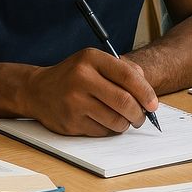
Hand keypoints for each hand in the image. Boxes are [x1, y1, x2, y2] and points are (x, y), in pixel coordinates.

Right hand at [24, 48, 157, 136]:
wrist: (37, 90)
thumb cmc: (74, 75)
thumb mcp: (95, 62)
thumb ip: (124, 71)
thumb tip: (148, 94)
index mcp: (91, 59)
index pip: (128, 76)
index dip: (146, 92)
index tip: (154, 104)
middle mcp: (81, 78)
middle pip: (124, 102)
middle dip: (139, 114)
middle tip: (142, 117)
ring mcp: (74, 102)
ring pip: (115, 121)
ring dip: (125, 124)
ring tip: (123, 119)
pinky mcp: (70, 122)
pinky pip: (102, 132)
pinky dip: (109, 130)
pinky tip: (104, 121)